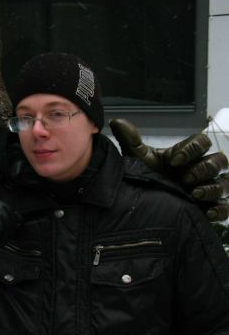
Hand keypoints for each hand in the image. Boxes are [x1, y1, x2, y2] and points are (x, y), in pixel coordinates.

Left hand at [109, 118, 228, 219]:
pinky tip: (207, 212)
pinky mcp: (212, 207)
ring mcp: (210, 188)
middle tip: (186, 179)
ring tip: (194, 194)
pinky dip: (221, 209)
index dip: (192, 149)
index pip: (202, 142)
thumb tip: (117, 122)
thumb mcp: (138, 162)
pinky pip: (227, 207)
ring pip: (226, 183)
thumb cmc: (147, 179)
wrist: (145, 206)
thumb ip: (130, 142)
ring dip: (213, 188)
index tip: (173, 160)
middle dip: (204, 169)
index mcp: (187, 155)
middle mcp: (202, 169)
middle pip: (219, 161)